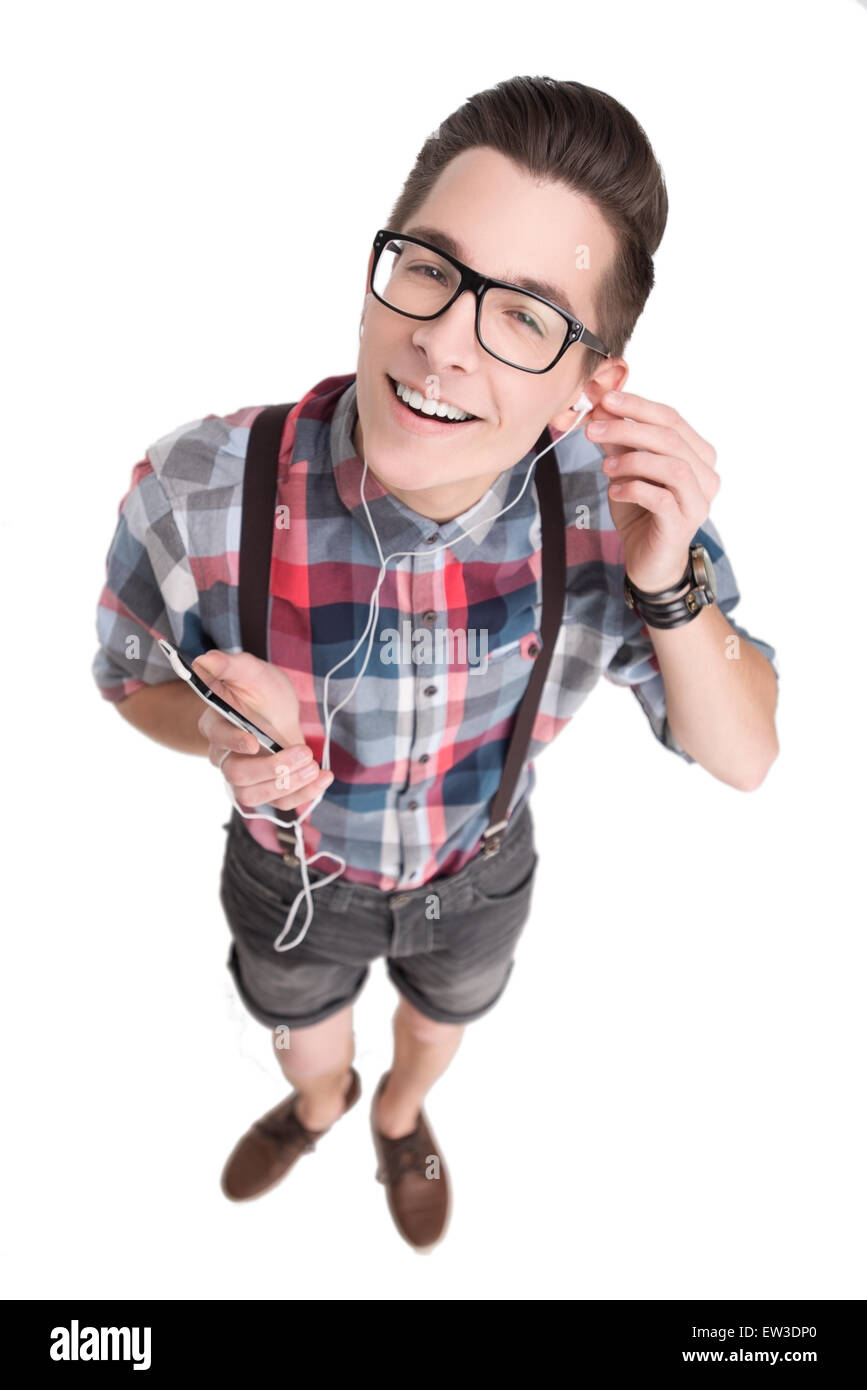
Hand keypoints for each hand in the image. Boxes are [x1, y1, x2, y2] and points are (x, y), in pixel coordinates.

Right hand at [191, 649, 332, 812]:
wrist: (278, 710)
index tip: (253, 740)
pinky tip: (323, 779)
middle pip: (235, 774)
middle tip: (303, 753)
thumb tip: (206, 659)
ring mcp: (243, 775)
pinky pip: (278, 803)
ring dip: (287, 785)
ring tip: (313, 767)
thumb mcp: (250, 670)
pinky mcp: (265, 788)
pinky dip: (303, 796)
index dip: (232, 742)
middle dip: (272, 768)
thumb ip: (229, 664)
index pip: (217, 737)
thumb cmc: (261, 689)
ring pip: (252, 795)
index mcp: (216, 723)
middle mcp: (224, 755)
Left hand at [585, 389, 720, 592]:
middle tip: (592, 429)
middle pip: (671, 438)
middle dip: (628, 428)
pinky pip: (661, 498)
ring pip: (671, 466)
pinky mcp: (683, 525)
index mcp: (698, 455)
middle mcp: (706, 476)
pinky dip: (634, 488)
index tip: (604, 399)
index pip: (671, 418)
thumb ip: (618, 440)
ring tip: (605, 466)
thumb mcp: (625, 470)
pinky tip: (614, 490)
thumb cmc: (641, 512)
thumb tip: (600, 406)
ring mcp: (698, 501)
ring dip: (633, 459)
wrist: (648, 561)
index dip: (637, 406)